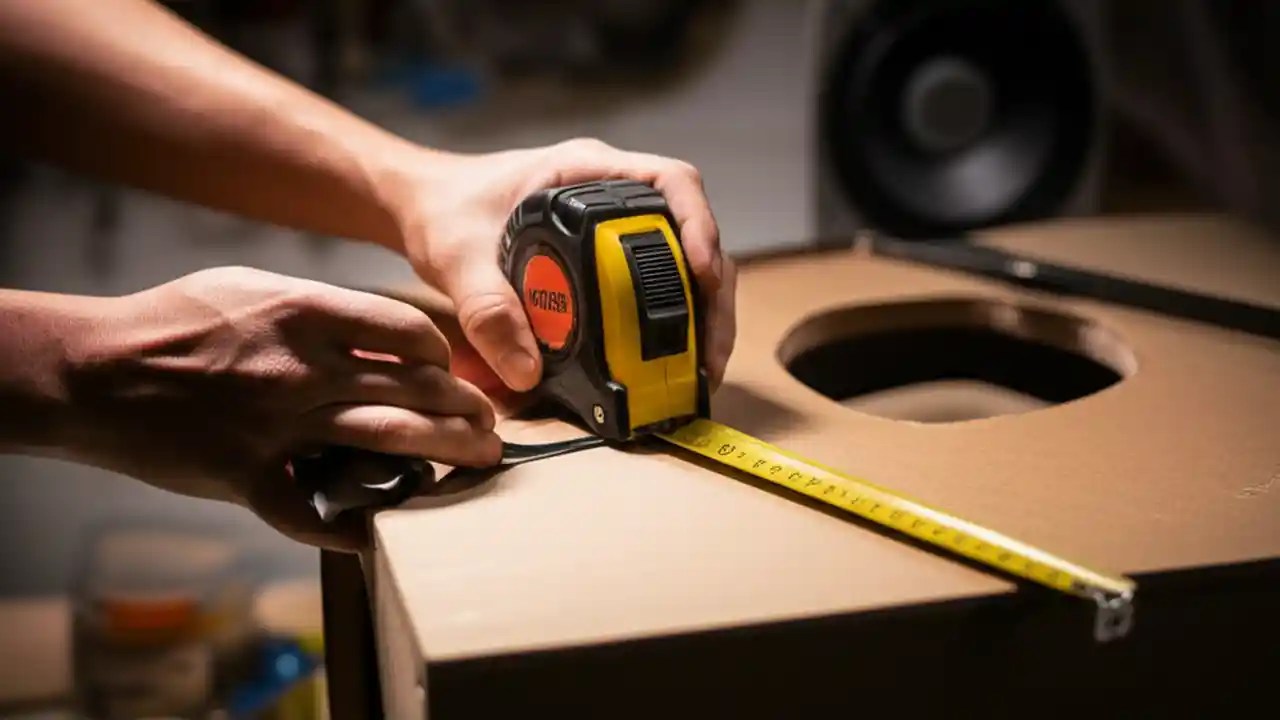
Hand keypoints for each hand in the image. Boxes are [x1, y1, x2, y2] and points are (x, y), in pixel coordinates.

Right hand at [63, 267, 500, 550]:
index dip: (444, 356)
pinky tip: (379, 534)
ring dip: (444, 456)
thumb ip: (318, 305)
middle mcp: (303, 368)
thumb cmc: (175, 320)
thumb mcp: (252, 285)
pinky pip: (311, 512)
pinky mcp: (249, 475)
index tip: (452, 373)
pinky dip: (349, 528)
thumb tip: (379, 325)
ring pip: (387, 442)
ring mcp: (279, 425)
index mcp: (305, 312)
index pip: (408, 333)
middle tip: (491, 427)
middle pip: (415, 392)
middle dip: (466, 412)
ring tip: (477, 462)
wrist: (96, 370)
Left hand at [388, 138, 737, 392]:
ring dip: (701, 312)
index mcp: (586, 173)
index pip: (670, 181)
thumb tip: (525, 371)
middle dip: (711, 293)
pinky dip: (675, 318)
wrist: (423, 205)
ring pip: (683, 261)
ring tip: (701, 366)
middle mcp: (612, 193)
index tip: (702, 272)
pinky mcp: (607, 256)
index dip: (698, 225)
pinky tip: (674, 356)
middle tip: (711, 351)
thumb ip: (485, 309)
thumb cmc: (443, 210)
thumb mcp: (456, 257)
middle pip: (692, 232)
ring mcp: (615, 224)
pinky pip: (659, 281)